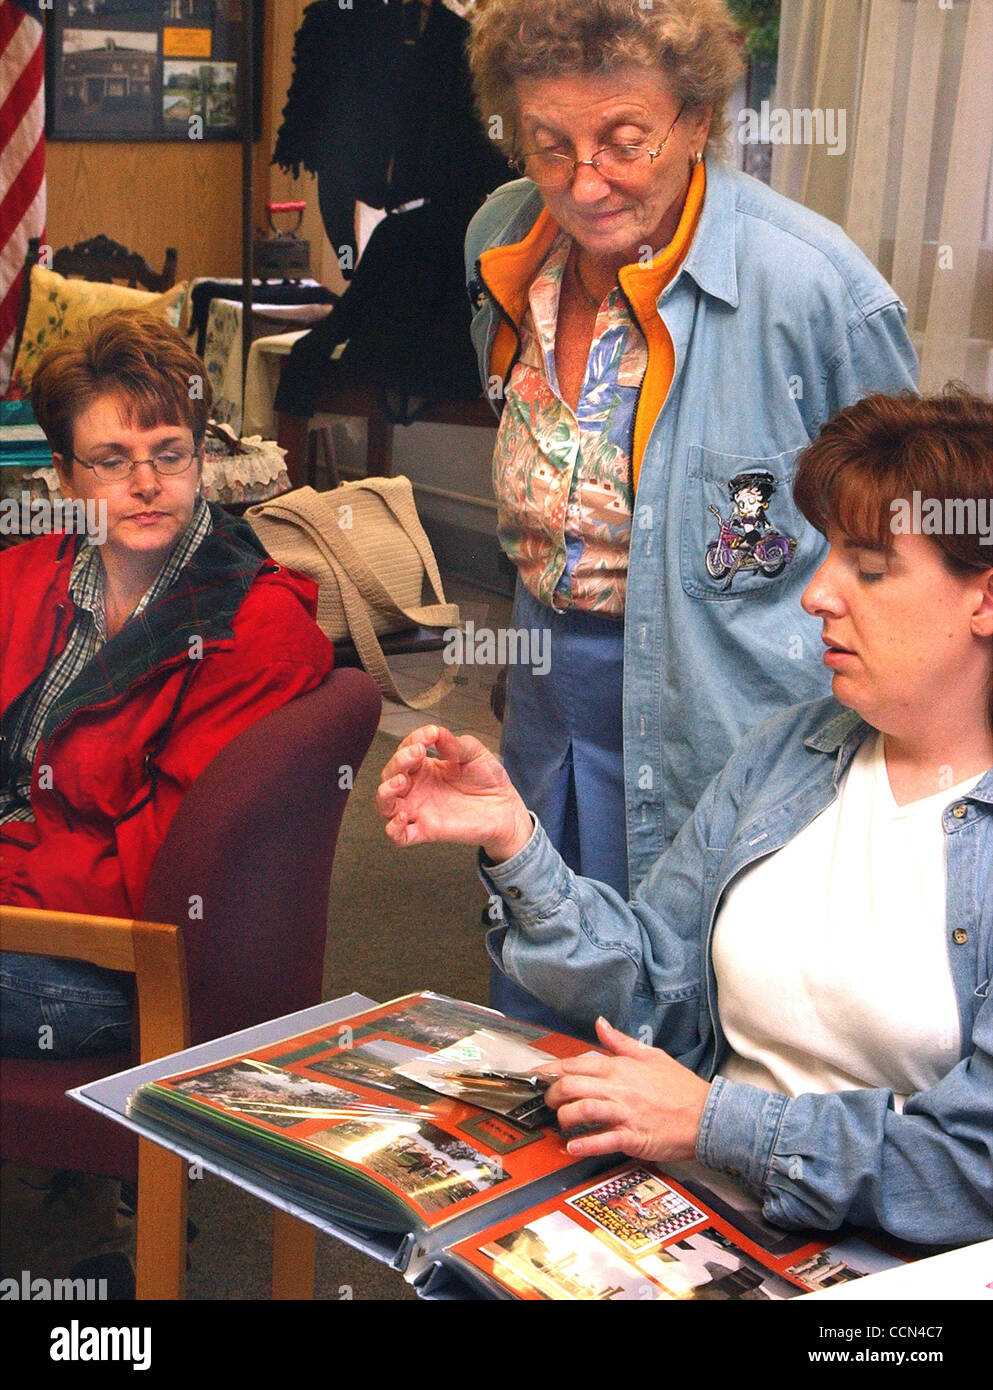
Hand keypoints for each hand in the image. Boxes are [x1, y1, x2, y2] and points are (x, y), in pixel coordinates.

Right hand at [376, 724, 532, 860]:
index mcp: (425, 768)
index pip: (405, 751)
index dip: (413, 740)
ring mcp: (419, 810)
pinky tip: (402, 816)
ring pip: (385, 805)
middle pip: (389, 774)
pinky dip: (393, 828)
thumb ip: (454, 743)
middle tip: (418, 752)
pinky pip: (398, 836)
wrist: (507, 808)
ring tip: (400, 781)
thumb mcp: (474, 753)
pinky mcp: (426, 831)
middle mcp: (417, 788)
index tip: (431, 734)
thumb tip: (435, 732)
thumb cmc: (489, 780)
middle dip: (398, 761)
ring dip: (386, 792)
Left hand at [541, 1017, 710, 1162]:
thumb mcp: (652, 1055)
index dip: (551, 1070)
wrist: (707, 1115)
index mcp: (620, 1067)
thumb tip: (600, 1024)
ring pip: (582, 1110)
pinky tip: (572, 1147)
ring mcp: (624, 1113)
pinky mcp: (632, 1137)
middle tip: (548, 1102)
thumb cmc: (681, 1087)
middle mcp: (618, 1088)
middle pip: (571, 1086)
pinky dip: (583, 1145)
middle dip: (552, 1094)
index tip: (537, 1075)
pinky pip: (602, 1140)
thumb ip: (621, 1042)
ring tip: (561, 1124)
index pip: (576, 1064)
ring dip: (564, 1118)